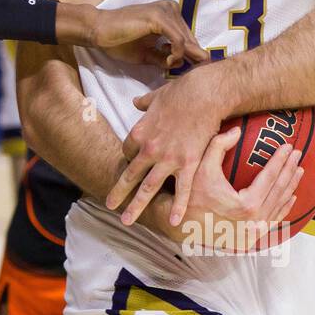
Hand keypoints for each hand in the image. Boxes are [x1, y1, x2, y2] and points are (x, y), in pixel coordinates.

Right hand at [90, 0, 209, 68]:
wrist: (98, 31)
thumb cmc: (119, 41)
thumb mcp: (148, 53)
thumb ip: (165, 57)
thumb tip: (184, 64)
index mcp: (168, 14)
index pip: (187, 36)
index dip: (192, 54)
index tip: (192, 69)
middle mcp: (170, 8)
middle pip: (189, 37)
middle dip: (192, 57)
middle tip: (190, 72)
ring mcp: (165, 11)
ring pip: (186, 39)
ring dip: (183, 57)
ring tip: (170, 64)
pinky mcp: (158, 18)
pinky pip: (177, 40)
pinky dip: (176, 53)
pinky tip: (169, 61)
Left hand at [109, 71, 224, 226]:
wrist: (204, 94)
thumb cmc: (181, 92)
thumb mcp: (155, 96)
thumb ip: (144, 103)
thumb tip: (136, 101)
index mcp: (139, 133)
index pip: (127, 153)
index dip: (130, 160)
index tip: (133, 165)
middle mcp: (149, 149)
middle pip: (130, 175)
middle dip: (119, 192)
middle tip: (109, 206)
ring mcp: (168, 159)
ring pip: (149, 188)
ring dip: (136, 206)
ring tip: (127, 221)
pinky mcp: (188, 164)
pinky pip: (181, 190)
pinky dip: (177, 207)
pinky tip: (174, 222)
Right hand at [135, 131, 302, 251]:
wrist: (180, 226)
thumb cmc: (189, 196)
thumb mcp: (200, 168)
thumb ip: (218, 146)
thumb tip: (237, 130)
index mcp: (246, 206)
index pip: (269, 178)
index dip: (280, 160)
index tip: (289, 146)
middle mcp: (254, 222)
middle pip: (278, 191)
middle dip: (290, 170)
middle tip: (299, 155)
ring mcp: (254, 232)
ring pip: (278, 206)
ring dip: (290, 187)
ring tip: (299, 171)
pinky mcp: (251, 239)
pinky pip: (272, 221)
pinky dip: (282, 208)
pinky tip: (290, 197)